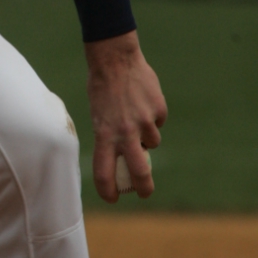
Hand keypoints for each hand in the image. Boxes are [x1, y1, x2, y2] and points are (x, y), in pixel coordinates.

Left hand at [85, 30, 166, 201]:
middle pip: (139, 172)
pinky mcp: (159, 111)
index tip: (112, 198)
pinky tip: (143, 100)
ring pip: (153, 142)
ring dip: (147, 136)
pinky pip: (159, 122)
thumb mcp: (97, 116)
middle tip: (144, 192)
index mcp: (104, 135)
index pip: (104, 172)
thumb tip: (124, 157)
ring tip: (135, 114)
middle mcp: (125, 132)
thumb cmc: (101, 87)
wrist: (115, 59)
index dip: (107, 190)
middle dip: (144, 187)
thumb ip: (109, 136)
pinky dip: (153, 117)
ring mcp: (145, 122)